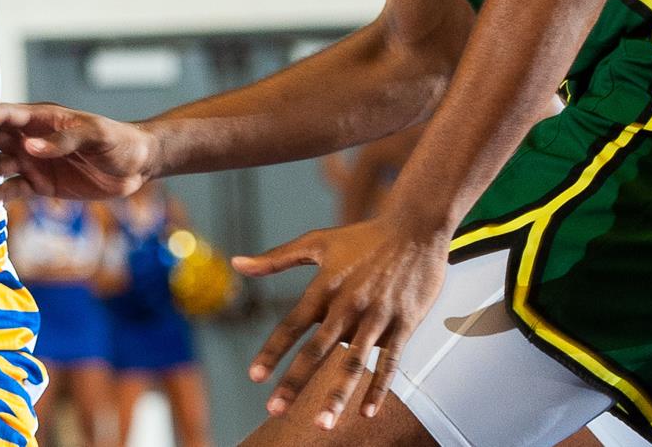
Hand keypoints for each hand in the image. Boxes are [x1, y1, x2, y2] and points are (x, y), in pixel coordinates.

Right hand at [0, 104, 159, 202]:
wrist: (136, 166)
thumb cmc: (117, 141)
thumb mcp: (95, 135)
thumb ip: (63, 140)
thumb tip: (29, 147)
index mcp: (42, 119)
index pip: (4, 114)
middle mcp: (31, 138)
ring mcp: (34, 162)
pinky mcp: (41, 184)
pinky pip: (13, 189)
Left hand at [233, 218, 449, 428]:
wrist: (415, 228)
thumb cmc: (363, 237)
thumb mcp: (315, 242)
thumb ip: (275, 259)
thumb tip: (236, 263)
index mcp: (323, 288)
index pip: (290, 326)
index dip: (271, 352)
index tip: (255, 376)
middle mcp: (347, 307)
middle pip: (316, 351)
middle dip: (295, 382)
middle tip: (275, 409)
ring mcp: (376, 318)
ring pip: (353, 364)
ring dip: (337, 395)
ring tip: (322, 423)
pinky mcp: (403, 325)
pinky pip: (390, 363)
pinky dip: (380, 389)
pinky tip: (368, 412)